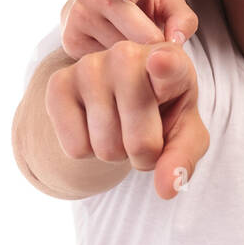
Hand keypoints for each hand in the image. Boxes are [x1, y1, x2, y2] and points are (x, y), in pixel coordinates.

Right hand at [44, 39, 208, 199]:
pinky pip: (75, 148)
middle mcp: (128, 54)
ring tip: (120, 126)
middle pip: (139, 141)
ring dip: (116, 154)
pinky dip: (87, 151)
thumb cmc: (162, 113)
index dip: (165, 66)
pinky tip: (94, 124)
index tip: (161, 62)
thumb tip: (166, 190)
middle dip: (145, 155)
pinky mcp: (58, 84)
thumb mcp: (184, 135)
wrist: (120, 99)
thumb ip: (183, 159)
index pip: (169, 65)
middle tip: (144, 134)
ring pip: (106, 148)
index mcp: (172, 61)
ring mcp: (89, 65)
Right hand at [60, 0, 198, 58]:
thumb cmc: (141, 5)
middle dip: (154, 45)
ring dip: (135, 58)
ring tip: (132, 43)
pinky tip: (114, 52)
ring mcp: (79, 15)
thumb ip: (183, 19)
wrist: (100, 8)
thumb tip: (175, 42)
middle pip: (140, 34)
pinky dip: (117, 67)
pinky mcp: (69, 40)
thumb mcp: (167, 5)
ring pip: (122, 52)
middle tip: (155, 43)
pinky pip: (106, 65)